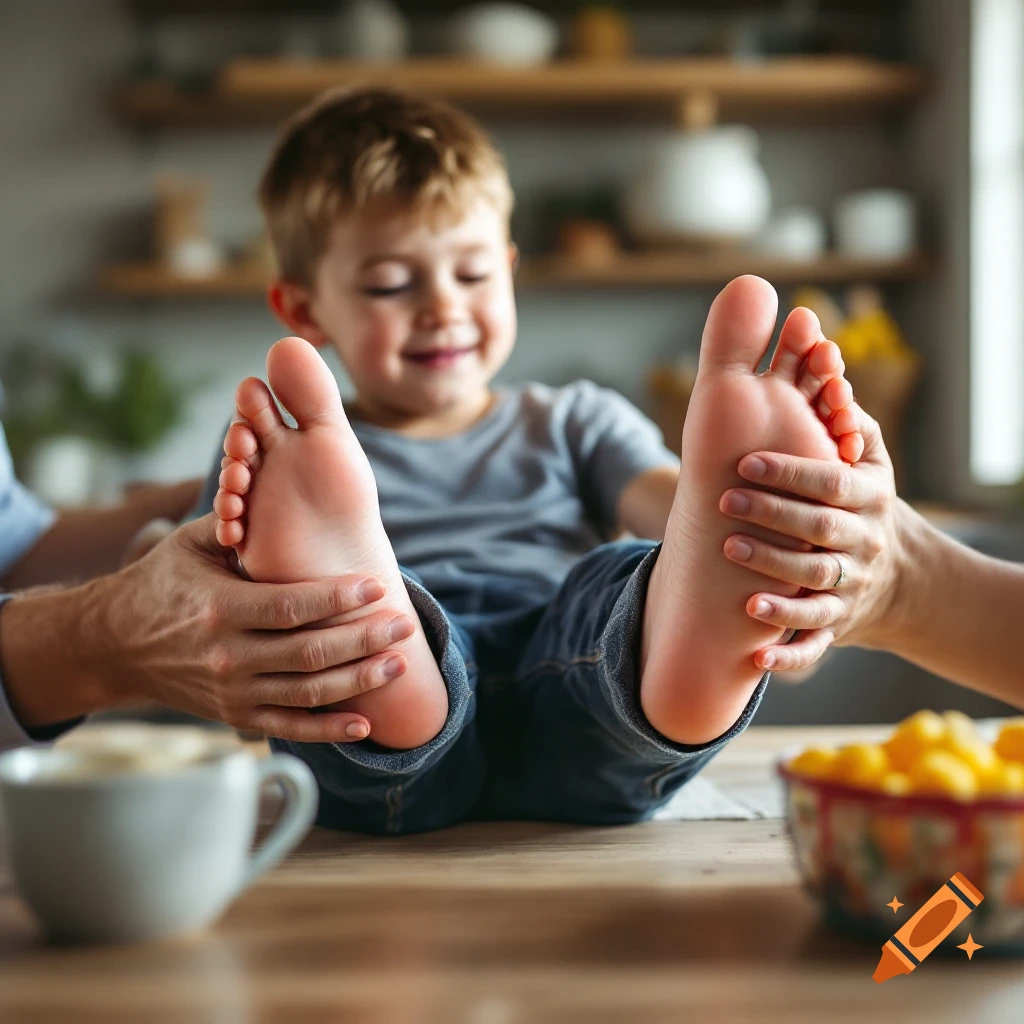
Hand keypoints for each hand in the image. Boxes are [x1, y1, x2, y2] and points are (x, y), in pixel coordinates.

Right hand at [93, 515, 412, 741]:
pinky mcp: (236, 716)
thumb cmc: (164, 581)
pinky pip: (290, 728)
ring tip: (399, 663)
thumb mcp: (191, 544)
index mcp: (220, 608)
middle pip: (309, 652)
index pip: (291, 606)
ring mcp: (233, 692)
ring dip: (359, 680)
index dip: (338, 599)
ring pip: (308, 692)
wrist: (115, 643)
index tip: (377, 586)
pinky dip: (329, 729)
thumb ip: (240, 525)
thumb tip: (288, 490)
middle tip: (404, 624)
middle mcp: (228, 655)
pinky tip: (366, 723)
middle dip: (364, 639)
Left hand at [718, 409, 904, 673]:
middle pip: (820, 531)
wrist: (900, 577)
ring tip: (735, 566)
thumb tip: (826, 371)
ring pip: (816, 585)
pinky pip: (814, 643)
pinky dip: (788, 654)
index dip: (792, 472)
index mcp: (867, 498)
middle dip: (773, 517)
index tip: (746, 462)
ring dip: (777, 580)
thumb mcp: (870, 462)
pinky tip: (755, 656)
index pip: (831, 482)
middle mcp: (863, 543)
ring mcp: (851, 587)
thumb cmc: (864, 503)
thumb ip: (848, 422)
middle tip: (725, 504)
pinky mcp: (837, 625)